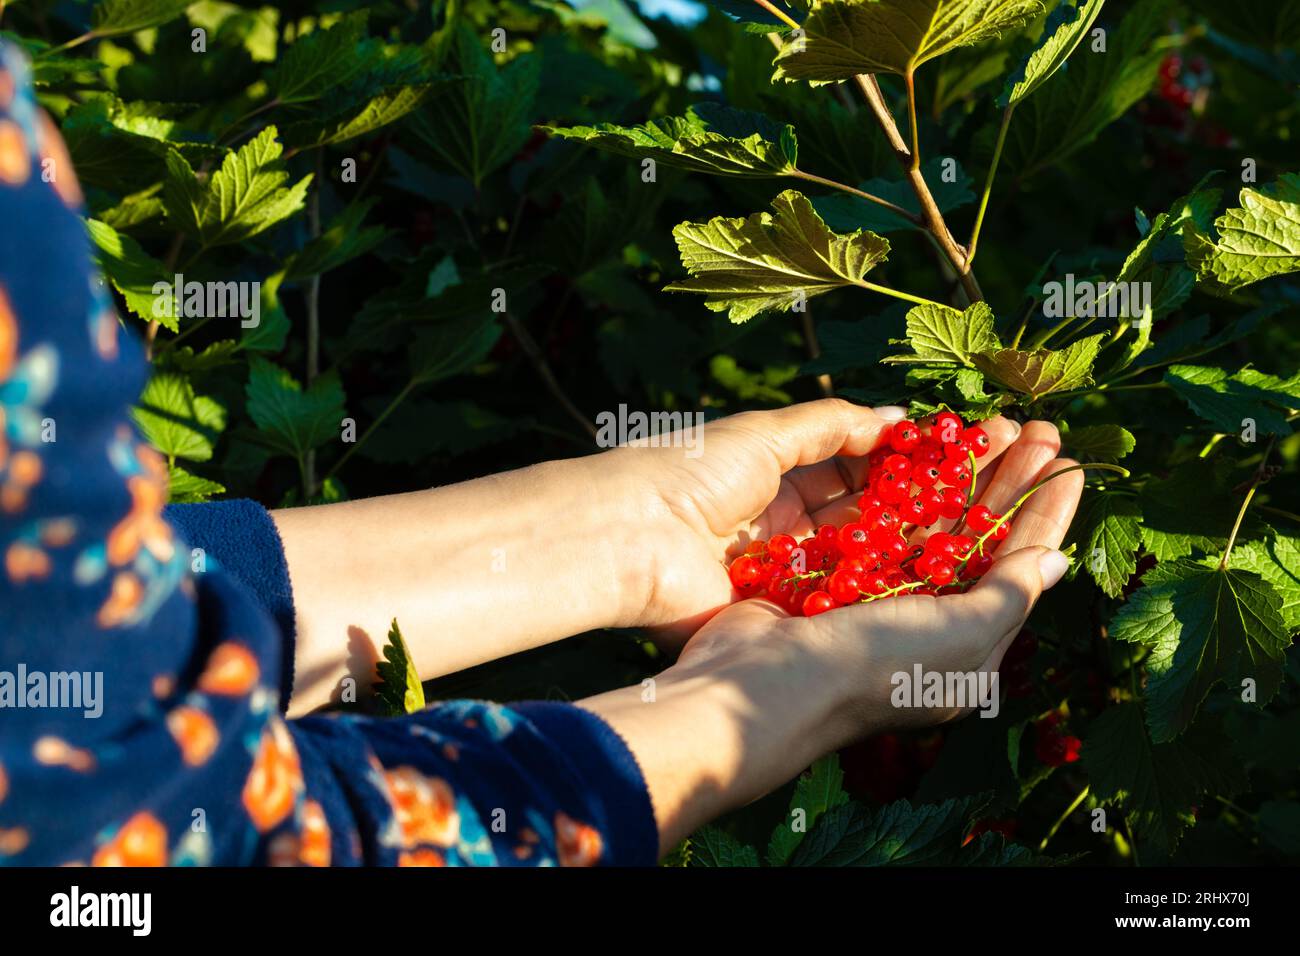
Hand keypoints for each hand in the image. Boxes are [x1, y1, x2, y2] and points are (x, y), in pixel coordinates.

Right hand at [582, 421, 1083, 850]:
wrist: (758, 684)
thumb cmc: (870, 667)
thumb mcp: (957, 638)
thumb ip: (1008, 595)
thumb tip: (1056, 561)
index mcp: (965, 651)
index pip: (1020, 571)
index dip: (1045, 515)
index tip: (1067, 465)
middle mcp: (927, 624)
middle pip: (981, 541)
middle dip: (1010, 485)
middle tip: (1037, 431)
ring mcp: (879, 597)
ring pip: (935, 524)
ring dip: (965, 477)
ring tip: (993, 427)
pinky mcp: (836, 575)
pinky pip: (882, 522)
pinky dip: (905, 488)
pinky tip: (923, 453)